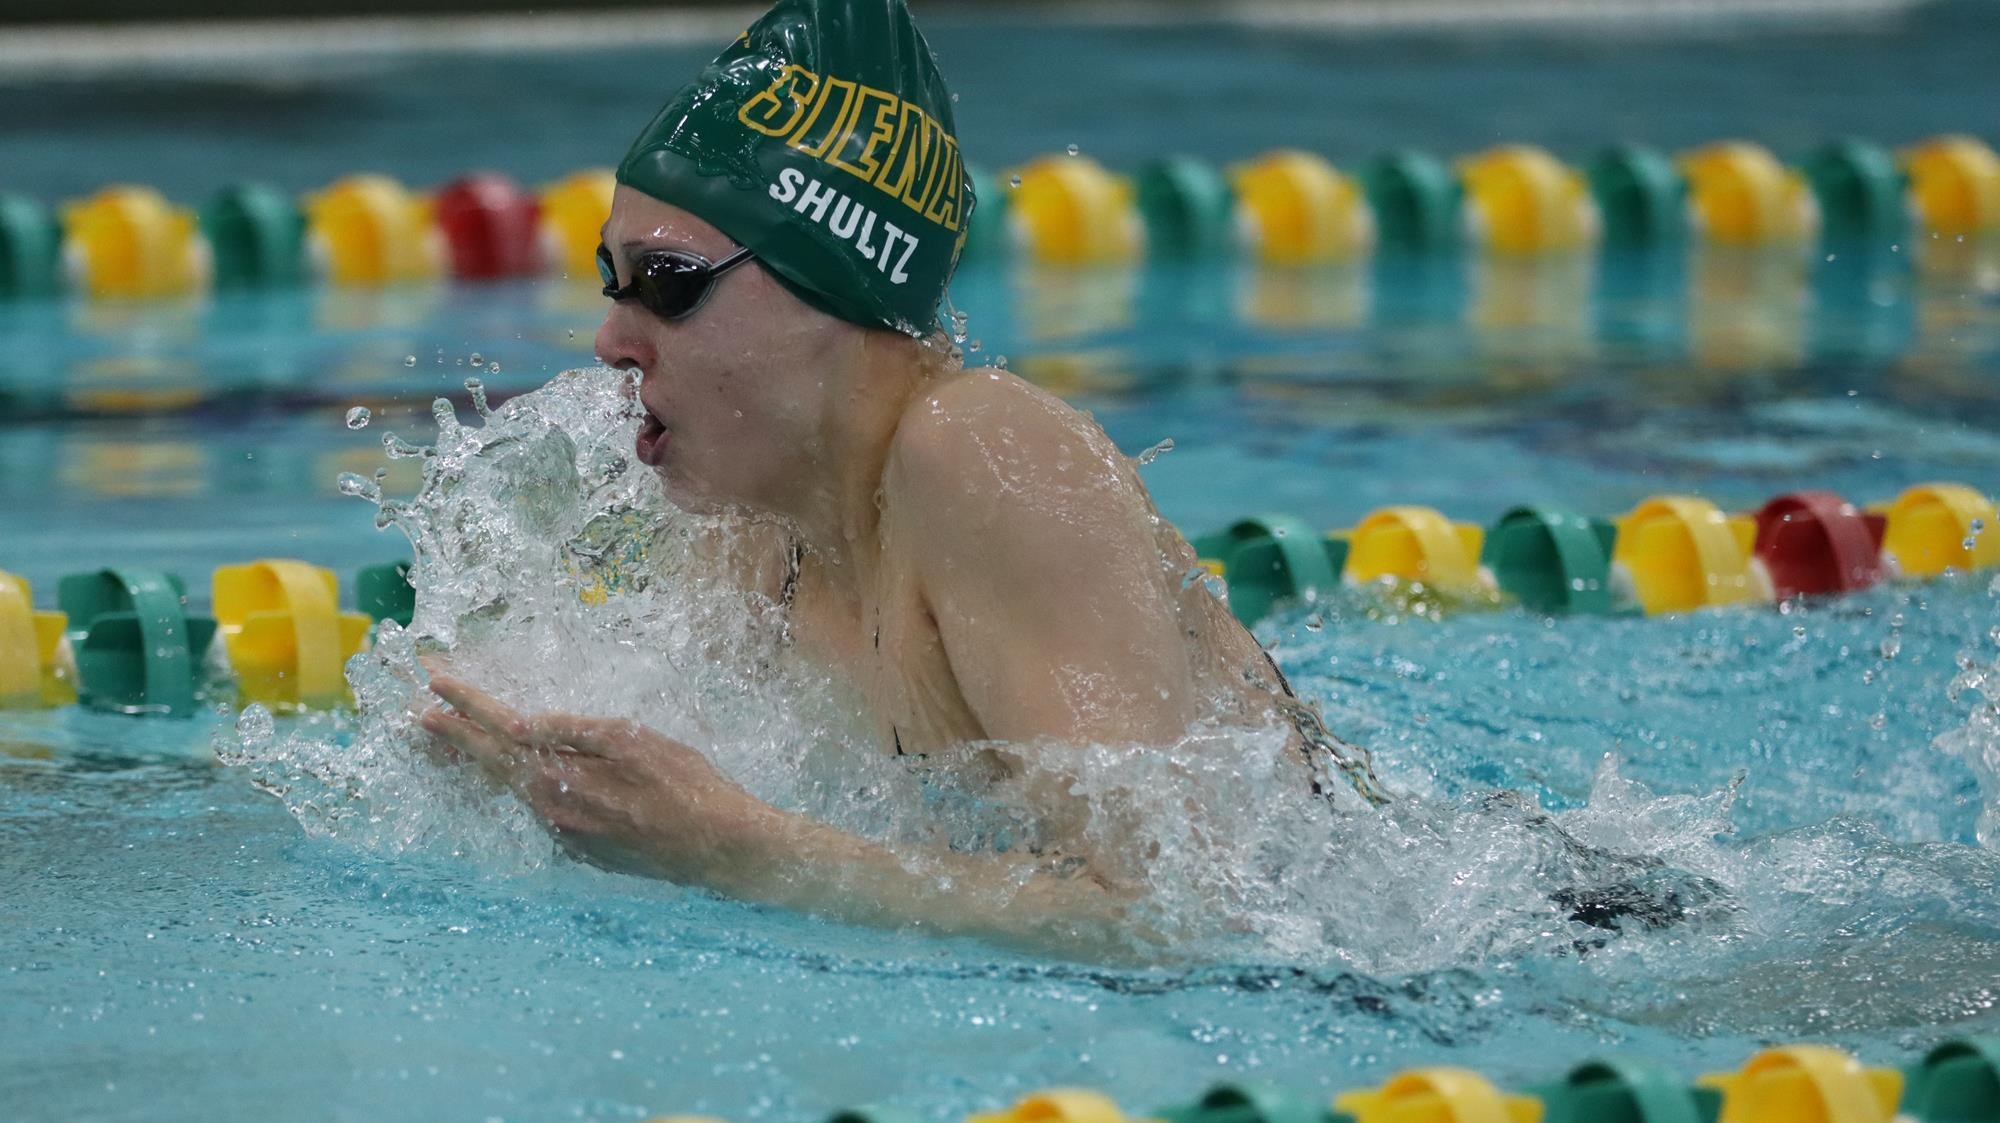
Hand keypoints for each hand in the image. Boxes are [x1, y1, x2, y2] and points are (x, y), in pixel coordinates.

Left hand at [419, 661, 784, 886]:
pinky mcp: (583, 853)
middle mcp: (552, 810)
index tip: (433, 680)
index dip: (465, 703)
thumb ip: (571, 731)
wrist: (719, 848)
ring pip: (516, 791)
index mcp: (561, 775)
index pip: (499, 730)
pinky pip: (546, 812)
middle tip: (422, 713)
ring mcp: (565, 836)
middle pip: (493, 765)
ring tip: (462, 742)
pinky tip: (532, 779)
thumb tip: (516, 724)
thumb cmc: (687, 784)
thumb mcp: (633, 739)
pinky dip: (530, 790)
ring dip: (488, 763)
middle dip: (456, 735)